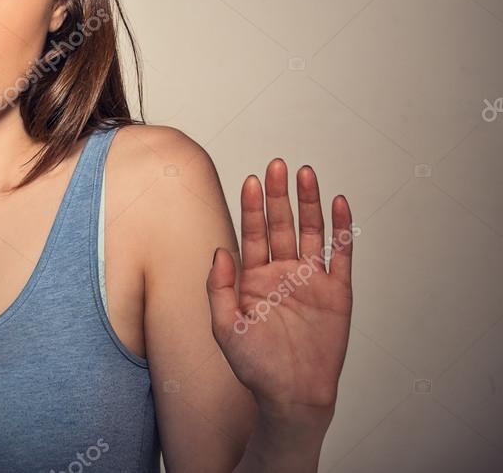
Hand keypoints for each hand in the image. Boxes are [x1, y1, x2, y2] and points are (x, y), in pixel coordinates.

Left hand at [206, 159, 352, 422]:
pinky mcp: (338, 292)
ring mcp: (311, 280)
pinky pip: (341, 254)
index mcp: (254, 277)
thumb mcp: (224, 326)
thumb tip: (220, 250)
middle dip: (278, 194)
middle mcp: (283, 272)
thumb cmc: (255, 365)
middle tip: (277, 165)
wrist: (291, 396)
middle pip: (282, 224)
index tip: (251, 179)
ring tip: (306, 173)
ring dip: (309, 203)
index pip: (253, 232)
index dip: (252, 206)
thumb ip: (219, 287)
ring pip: (311, 231)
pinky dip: (341, 228)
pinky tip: (339, 203)